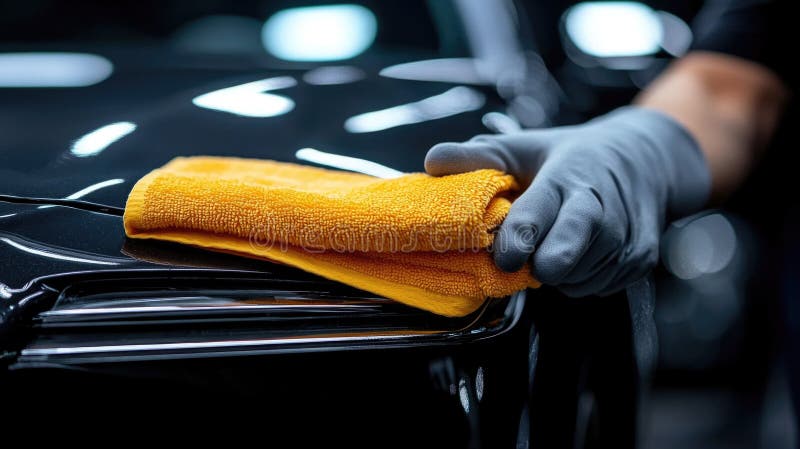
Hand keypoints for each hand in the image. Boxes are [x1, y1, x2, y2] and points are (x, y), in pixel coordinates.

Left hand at [425, 107, 709, 296]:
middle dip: (539, 266)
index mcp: (568, 176)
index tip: (501, 257)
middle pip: (564, 257)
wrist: (645, 161)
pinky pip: (595, 288)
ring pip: (575, 280)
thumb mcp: (523, 149)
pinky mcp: (641, 260)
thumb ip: (477, 158)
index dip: (518, 239)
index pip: (540, 213)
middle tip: (524, 258)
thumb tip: (432, 162)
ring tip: (556, 241)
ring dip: (556, 272)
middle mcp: (601, 207)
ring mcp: (625, 236)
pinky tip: (579, 252)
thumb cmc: (570, 157)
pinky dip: (579, 278)